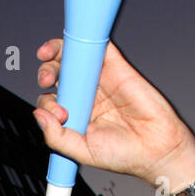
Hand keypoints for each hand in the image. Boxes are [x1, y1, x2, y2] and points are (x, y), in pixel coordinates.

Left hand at [34, 39, 194, 188]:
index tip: (60, 114)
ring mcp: (101, 81)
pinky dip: (85, 40)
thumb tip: (38, 115)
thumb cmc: (123, 154)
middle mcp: (86, 96)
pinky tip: (73, 44)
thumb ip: (57, 137)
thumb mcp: (81, 151)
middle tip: (47, 80)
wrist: (156, 149)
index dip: (48, 102)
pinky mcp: (117, 68)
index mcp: (76, 116)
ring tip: (49, 57)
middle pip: (59, 75)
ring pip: (74, 58)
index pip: (51, 100)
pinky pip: (100, 48)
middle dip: (46, 72)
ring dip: (57, 52)